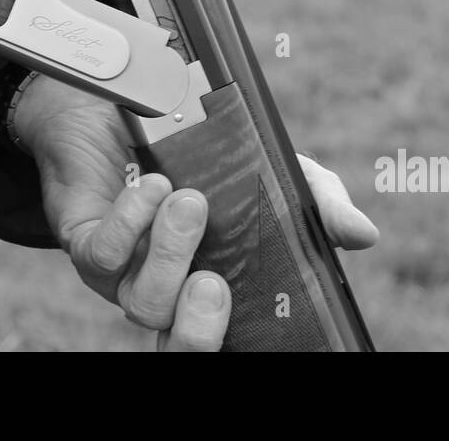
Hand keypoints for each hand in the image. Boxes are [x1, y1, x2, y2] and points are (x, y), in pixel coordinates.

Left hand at [11, 75, 377, 350]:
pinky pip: (104, 254)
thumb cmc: (203, 148)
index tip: (269, 311)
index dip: (235, 333)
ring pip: (144, 304)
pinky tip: (151, 186)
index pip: (227, 334)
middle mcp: (170, 291)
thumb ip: (317, 202)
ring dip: (168, 254)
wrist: (125, 101)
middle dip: (199, 331)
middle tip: (215, 285)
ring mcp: (125, 272)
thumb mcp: (272, 170)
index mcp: (215, 284)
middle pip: (179, 348)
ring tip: (188, 200)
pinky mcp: (85, 242)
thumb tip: (363, 234)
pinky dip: (130, 221)